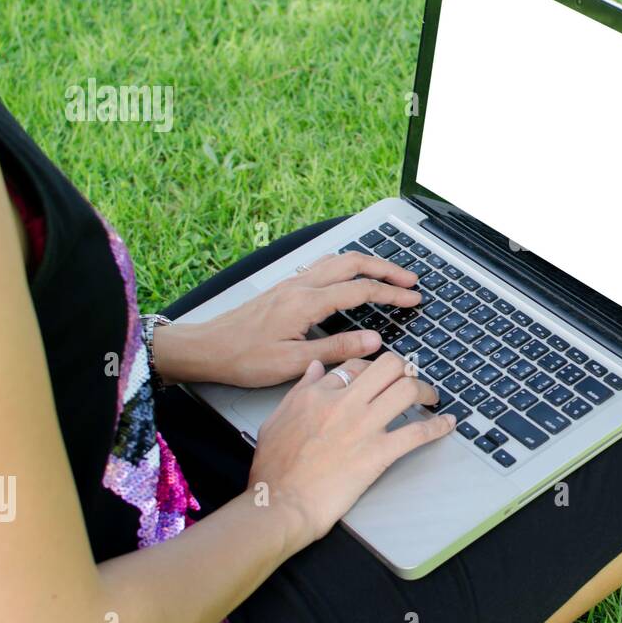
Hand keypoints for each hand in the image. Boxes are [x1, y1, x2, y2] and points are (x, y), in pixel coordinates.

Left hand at [152, 251, 420, 387]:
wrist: (207, 348)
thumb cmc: (245, 358)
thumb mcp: (294, 362)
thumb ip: (338, 349)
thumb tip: (375, 341)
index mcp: (306, 302)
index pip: (360, 291)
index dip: (391, 294)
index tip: (414, 300)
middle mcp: (301, 285)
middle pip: (353, 263)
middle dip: (387, 269)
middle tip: (411, 281)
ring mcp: (292, 282)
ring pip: (338, 260)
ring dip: (368, 263)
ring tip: (390, 274)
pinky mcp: (285, 287)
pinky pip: (324, 266)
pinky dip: (348, 266)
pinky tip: (352, 276)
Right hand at [251, 353, 453, 546]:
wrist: (280, 502)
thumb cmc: (274, 469)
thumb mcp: (277, 418)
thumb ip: (300, 390)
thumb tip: (317, 369)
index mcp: (318, 394)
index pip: (355, 366)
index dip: (372, 368)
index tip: (380, 379)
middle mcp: (345, 403)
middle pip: (388, 366)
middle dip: (405, 370)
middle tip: (410, 381)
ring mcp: (364, 427)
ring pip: (407, 390)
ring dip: (425, 391)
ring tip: (430, 398)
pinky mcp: (378, 453)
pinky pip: (417, 432)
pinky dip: (438, 427)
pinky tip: (448, 423)